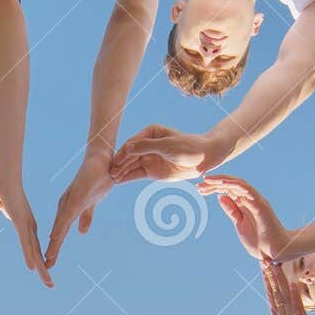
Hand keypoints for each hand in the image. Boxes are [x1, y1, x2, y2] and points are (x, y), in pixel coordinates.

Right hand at [0, 183, 51, 288]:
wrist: (8, 181)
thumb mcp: (9, 208)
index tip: (44, 274)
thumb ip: (9, 212)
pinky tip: (34, 268)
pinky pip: (27, 242)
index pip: (35, 248)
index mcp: (29, 227)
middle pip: (38, 253)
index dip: (40, 262)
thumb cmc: (7, 192)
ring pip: (35, 251)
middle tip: (51, 286)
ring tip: (48, 282)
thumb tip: (6, 211)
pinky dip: (30, 256)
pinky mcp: (22, 223)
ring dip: (41, 268)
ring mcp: (27, 227)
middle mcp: (30, 229)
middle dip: (44, 271)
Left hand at [46, 154, 113, 269]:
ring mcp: (69, 203)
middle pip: (57, 234)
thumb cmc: (96, 179)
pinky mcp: (75, 198)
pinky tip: (55, 238)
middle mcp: (65, 207)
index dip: (55, 248)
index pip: (60, 233)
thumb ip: (86, 217)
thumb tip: (81, 232)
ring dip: (54, 245)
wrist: (101, 160)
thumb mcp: (90, 204)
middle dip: (51, 251)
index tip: (49, 263)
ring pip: (59, 228)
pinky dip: (60, 228)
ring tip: (47, 260)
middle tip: (45, 268)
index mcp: (68, 210)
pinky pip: (66, 216)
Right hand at [109, 126, 225, 183]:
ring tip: (112, 179)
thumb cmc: (188, 147)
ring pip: (131, 165)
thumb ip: (146, 146)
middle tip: (110, 173)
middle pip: (129, 155)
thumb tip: (127, 148)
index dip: (122, 153)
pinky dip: (128, 177)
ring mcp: (149, 158)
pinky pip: (137, 174)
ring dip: (121, 172)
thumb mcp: (167, 145)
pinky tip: (119, 181)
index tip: (114, 162)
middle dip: (119, 164)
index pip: (131, 144)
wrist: (204, 159)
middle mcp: (146, 145)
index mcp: (150, 133)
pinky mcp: (152, 171)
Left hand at [198, 175, 288, 261]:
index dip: (214, 188)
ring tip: (207, 180)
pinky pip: (247, 189)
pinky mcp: (260, 203)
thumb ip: (232, 210)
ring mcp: (256, 200)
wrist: (275, 252)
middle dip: (214, 183)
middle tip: (198, 185)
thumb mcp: (240, 224)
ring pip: (237, 184)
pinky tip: (221, 183)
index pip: (228, 191)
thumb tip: (220, 197)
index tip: (200, 190)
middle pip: (230, 185)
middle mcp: (250, 200)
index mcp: (245, 205)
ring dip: (221, 180)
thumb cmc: (260, 241)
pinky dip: (234, 184)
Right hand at [262, 260, 314, 314]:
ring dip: (278, 281)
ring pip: (282, 298)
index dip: (266, 279)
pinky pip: (297, 309)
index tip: (262, 265)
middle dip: (268, 276)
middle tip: (264, 259)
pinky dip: (294, 296)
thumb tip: (286, 303)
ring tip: (274, 266)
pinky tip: (291, 284)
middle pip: (273, 293)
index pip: (270, 295)